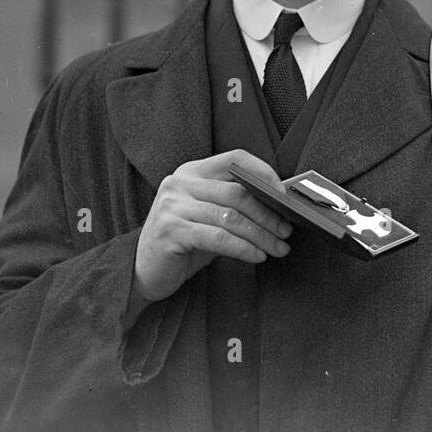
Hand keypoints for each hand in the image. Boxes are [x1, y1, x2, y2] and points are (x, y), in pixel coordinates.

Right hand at [131, 149, 293, 307]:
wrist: (144, 272)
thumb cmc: (184, 243)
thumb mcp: (209, 217)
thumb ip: (234, 205)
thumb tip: (279, 206)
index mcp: (191, 172)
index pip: (235, 159)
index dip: (264, 172)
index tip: (284, 195)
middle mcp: (179, 183)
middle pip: (238, 193)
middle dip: (269, 215)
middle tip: (287, 231)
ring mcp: (172, 206)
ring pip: (232, 217)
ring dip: (262, 235)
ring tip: (278, 248)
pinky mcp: (170, 230)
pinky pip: (219, 237)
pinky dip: (244, 249)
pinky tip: (258, 257)